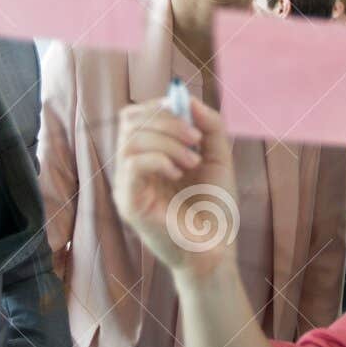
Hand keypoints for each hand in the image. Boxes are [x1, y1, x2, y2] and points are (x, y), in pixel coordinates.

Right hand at [112, 96, 239, 276]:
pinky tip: (178, 171)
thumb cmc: (214, 207)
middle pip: (129, 120)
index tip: (192, 120)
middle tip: (194, 139)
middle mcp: (132, 167)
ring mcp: (127, 185)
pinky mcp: (129, 203)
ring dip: (167, 141)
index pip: (137, 115)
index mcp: (148, 155)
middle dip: (165, 120)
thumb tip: (187, 97)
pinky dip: (158, 158)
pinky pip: (131, 164)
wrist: (215, 248)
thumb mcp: (217, 157)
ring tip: (192, 161)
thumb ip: (208, 125)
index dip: (161, 108)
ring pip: (130, 139)